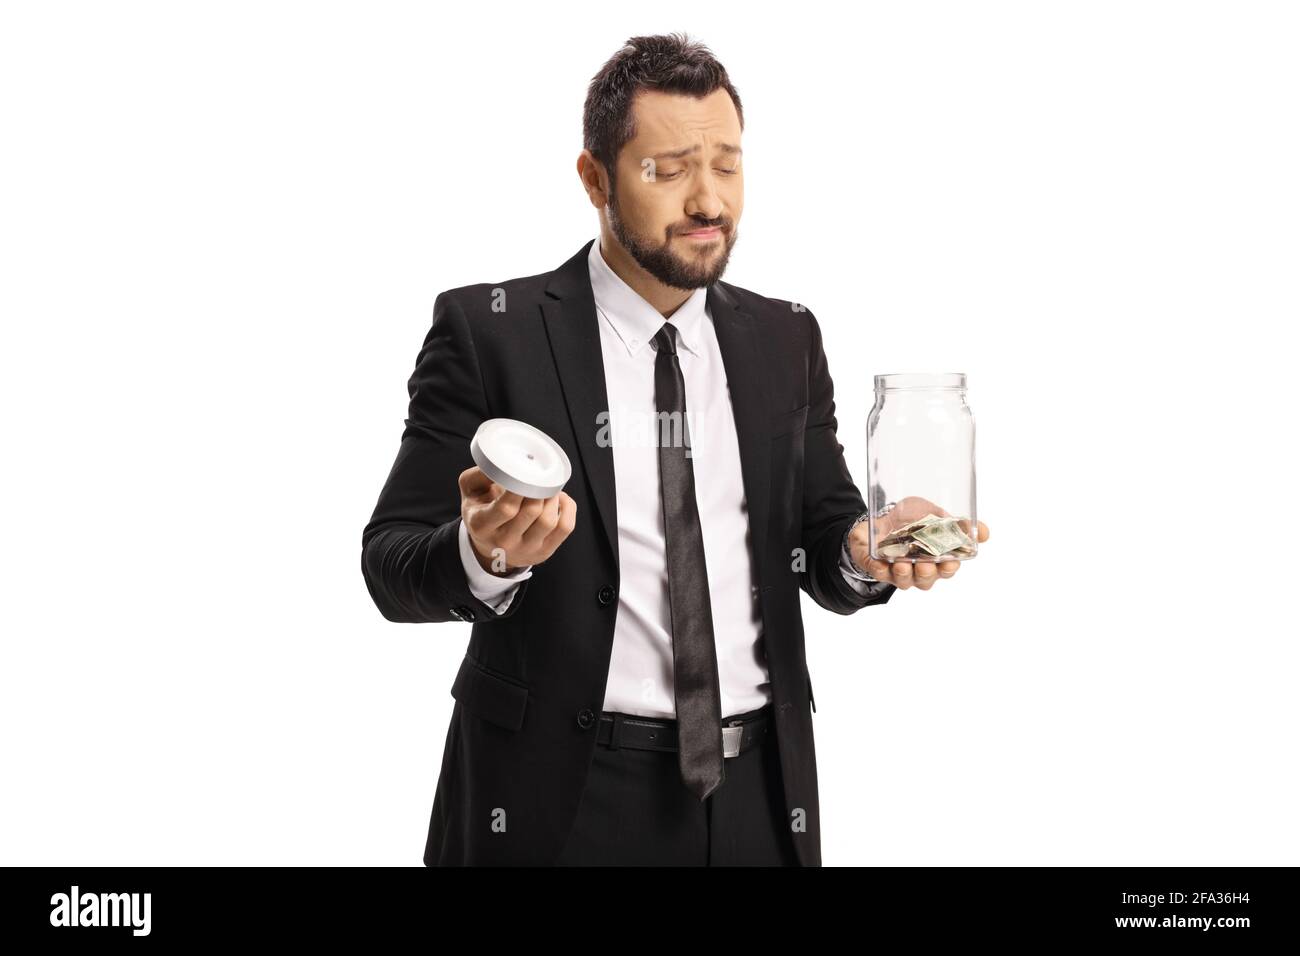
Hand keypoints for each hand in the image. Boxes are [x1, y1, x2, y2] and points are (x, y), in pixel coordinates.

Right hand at [459, 466, 575, 575]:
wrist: (489, 548)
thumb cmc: (481, 513)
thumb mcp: (470, 492)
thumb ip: (480, 474)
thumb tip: (504, 463)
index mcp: (482, 525)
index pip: (506, 507)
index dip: (520, 488)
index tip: (526, 472)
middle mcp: (504, 542)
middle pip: (532, 511)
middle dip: (540, 488)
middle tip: (539, 475)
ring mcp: (526, 549)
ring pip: (549, 520)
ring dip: (553, 497)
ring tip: (548, 486)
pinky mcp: (544, 552)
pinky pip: (565, 528)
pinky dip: (568, 507)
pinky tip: (559, 498)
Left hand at [846, 495, 989, 590]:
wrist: (880, 517)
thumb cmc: (912, 520)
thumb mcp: (937, 515)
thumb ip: (958, 523)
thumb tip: (984, 533)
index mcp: (935, 560)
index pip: (946, 570)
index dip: (948, 568)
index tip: (950, 561)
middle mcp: (917, 570)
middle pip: (925, 580)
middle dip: (926, 575)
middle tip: (925, 566)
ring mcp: (896, 571)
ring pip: (902, 580)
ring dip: (903, 574)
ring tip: (902, 564)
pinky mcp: (875, 566)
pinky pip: (877, 573)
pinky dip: (879, 569)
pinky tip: (880, 563)